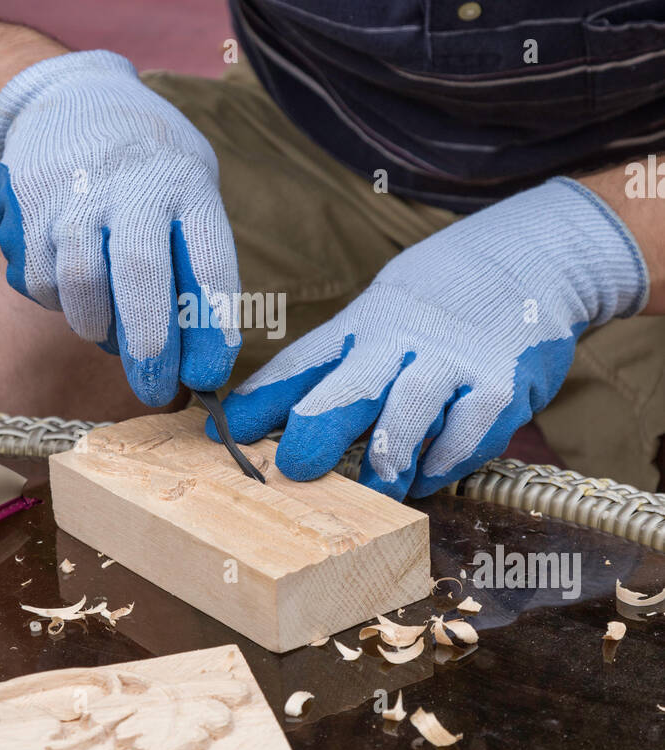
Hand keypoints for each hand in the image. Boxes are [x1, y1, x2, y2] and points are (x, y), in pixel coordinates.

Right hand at [0, 51, 240, 404]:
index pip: (208, 259)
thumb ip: (196, 262)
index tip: (212, 374)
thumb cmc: (149, 163)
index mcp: (184, 180)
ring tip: (114, 330)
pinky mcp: (25, 210)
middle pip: (137, 272)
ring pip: (79, 286)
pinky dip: (60, 302)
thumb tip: (203, 355)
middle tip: (155, 390)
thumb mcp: (191, 188)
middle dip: (148, 343)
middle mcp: (127, 184)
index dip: (211, 325)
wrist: (69, 97)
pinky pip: (40, 284)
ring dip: (99, 327)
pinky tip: (75, 284)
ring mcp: (69, 196)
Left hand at [211, 178, 647, 497]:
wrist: (532, 257)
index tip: (217, 436)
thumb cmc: (440, 304)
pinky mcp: (502, 386)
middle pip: (348, 387)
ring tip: (374, 492)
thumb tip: (254, 417)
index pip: (299, 365)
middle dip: (316, 428)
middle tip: (294, 467)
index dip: (257, 403)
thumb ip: (329, 368)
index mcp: (360, 328)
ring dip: (387, 458)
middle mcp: (399, 343)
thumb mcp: (377, 318)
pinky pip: (469, 432)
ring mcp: (452, 364)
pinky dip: (446, 460)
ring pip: (410, 413)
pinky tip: (430, 475)